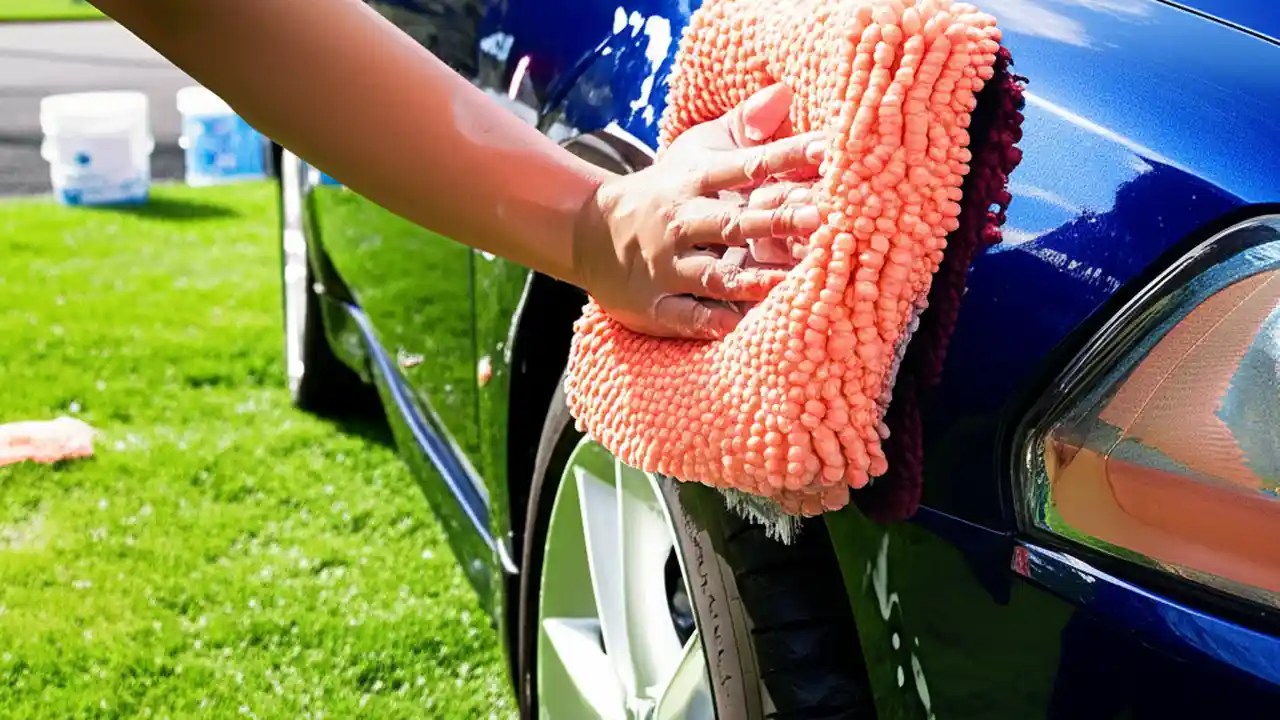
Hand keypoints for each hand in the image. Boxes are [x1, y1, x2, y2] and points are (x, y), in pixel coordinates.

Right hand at [572, 84, 828, 338]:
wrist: (588, 231)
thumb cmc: (665, 190)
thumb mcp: (695, 151)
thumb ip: (743, 126)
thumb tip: (786, 93)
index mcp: (694, 181)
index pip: (746, 165)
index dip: (785, 157)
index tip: (826, 150)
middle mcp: (681, 223)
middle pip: (733, 222)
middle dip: (776, 221)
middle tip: (821, 218)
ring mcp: (666, 267)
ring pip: (713, 275)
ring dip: (751, 279)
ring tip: (791, 280)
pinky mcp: (653, 305)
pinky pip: (684, 316)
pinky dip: (709, 321)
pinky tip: (738, 326)